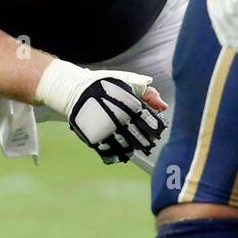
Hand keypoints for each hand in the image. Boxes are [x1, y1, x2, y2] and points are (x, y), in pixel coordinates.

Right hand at [37, 59, 166, 163]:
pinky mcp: (95, 140)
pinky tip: (119, 153)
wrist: (75, 90)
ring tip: (131, 145)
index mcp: (132, 106)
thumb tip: (163, 106)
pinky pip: (110, 154)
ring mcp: (108, 132)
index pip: (152, 124)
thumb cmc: (104, 84)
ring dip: (132, 148)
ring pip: (127, 148)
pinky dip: (117, 156)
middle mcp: (121, 121)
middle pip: (141, 139)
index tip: (156, 130)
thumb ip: (148, 93)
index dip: (156, 129)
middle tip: (146, 141)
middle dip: (146, 141)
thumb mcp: (128, 81)